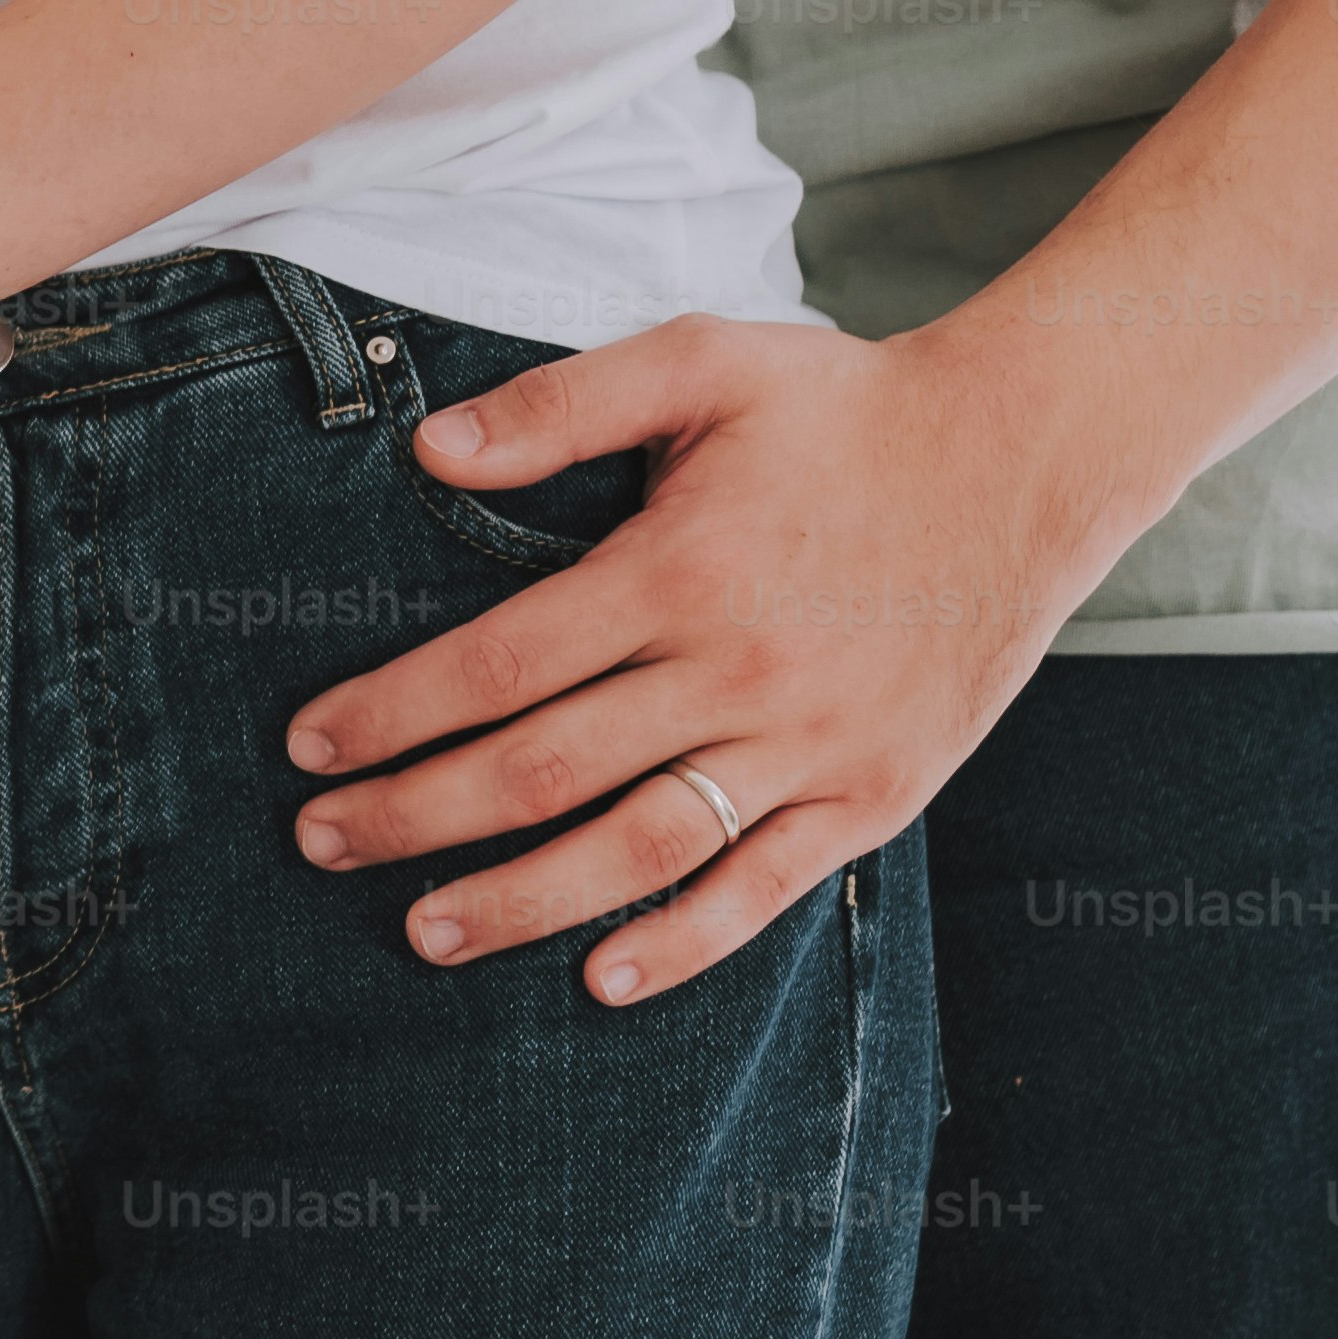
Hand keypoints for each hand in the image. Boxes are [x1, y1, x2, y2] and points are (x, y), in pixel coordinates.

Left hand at [279, 315, 1148, 1002]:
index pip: (497, 665)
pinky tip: (599, 977)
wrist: (1029, 457)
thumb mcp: (703, 361)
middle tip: (319, 844)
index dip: (392, 714)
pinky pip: (763, 887)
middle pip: (544, 769)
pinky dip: (682, 944)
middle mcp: (740, 668)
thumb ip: (562, 402)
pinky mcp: (874, 792)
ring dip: (522, 901)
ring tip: (424, 932)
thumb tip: (431, 451)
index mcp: (680, 568)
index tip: (308, 748)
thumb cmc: (848, 406)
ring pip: (640, 847)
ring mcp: (812, 742)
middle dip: (416, 816)